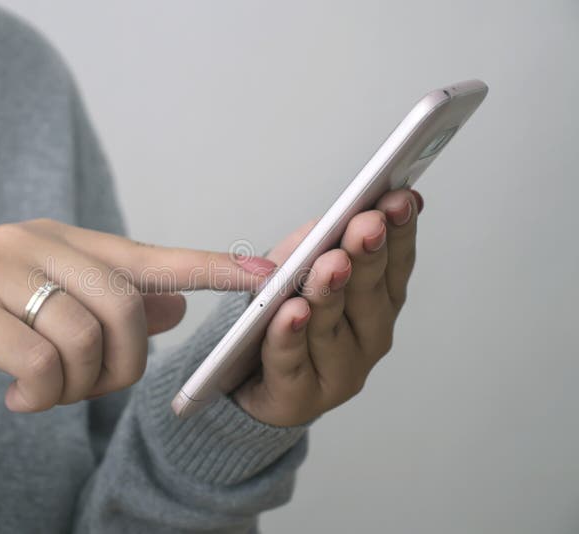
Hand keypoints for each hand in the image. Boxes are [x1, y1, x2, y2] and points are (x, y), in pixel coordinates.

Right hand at [0, 219, 273, 411]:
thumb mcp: (50, 297)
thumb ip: (112, 299)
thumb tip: (176, 306)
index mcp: (66, 243)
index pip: (150, 255)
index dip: (210, 267)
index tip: (265, 275)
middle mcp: (39, 247)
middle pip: (123, 309)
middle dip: (122, 365)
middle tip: (91, 386)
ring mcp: (0, 271)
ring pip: (83, 338)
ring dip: (76, 386)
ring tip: (47, 395)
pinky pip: (36, 362)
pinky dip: (39, 396)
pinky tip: (19, 402)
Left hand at [234, 189, 423, 426]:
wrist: (239, 377)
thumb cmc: (276, 316)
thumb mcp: (292, 269)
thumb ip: (313, 244)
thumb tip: (331, 219)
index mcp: (376, 302)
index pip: (395, 263)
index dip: (399, 232)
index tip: (397, 199)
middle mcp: (367, 338)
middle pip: (368, 294)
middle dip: (366, 257)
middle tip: (366, 225)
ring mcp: (339, 372)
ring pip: (331, 328)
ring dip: (330, 293)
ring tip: (329, 264)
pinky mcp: (300, 398)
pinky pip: (291, 361)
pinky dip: (290, 335)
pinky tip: (292, 312)